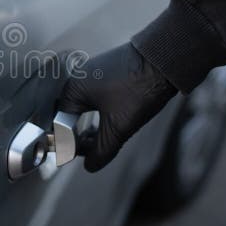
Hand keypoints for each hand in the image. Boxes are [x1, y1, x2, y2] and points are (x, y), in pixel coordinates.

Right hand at [60, 43, 176, 171]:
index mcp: (72, 90)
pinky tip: (112, 123)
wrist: (164, 59)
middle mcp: (78, 79)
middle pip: (72, 117)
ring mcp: (93, 74)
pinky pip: (95, 99)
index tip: (87, 157)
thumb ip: (101, 150)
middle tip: (93, 151)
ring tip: (102, 141)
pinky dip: (100, 114)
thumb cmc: (137, 87)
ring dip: (92, 126)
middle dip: (81, 136)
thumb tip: (90, 166)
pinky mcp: (107, 73)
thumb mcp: (118, 126)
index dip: (72, 145)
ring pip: (85, 108)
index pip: (62, 125)